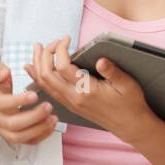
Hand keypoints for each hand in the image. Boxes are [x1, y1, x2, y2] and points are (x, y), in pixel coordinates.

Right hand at [0, 61, 56, 145]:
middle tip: (49, 106)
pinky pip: (25, 142)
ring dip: (38, 129)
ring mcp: (2, 129)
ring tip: (53, 118)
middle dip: (33, 117)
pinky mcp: (11, 135)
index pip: (1, 103)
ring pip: (18, 136)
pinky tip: (51, 126)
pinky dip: (40, 136)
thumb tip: (5, 72)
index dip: (18, 100)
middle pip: (12, 124)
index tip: (34, 95)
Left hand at [24, 37, 150, 141]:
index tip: (66, 40)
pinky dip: (38, 78)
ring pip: (44, 83)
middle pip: (46, 75)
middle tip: (52, 42)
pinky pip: (48, 90)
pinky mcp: (70, 105)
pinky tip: (34, 69)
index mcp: (87, 91)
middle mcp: (74, 98)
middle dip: (45, 55)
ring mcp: (70, 103)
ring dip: (38, 65)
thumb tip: (101, 60)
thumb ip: (112, 72)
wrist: (129, 124)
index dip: (60, 50)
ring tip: (38, 49)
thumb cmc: (130, 104)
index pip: (63, 67)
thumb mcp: (127, 85)